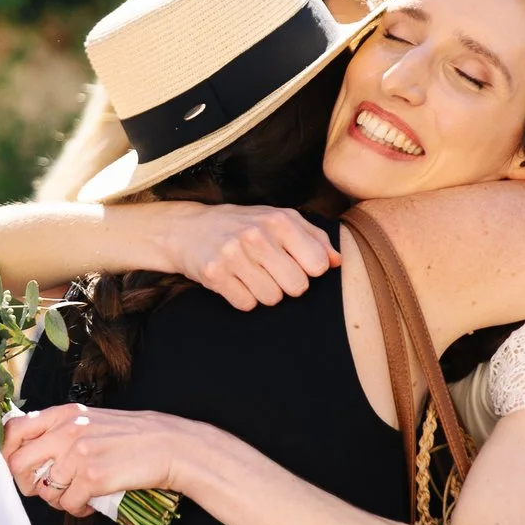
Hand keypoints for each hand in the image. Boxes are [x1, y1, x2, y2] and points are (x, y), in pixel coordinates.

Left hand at [2, 403, 210, 515]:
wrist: (169, 446)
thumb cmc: (131, 436)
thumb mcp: (90, 420)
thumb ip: (60, 430)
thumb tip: (29, 453)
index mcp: (64, 414)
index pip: (13, 429)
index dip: (7, 453)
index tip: (17, 468)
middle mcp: (66, 431)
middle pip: (18, 464)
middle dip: (26, 484)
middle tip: (44, 490)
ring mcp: (78, 454)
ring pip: (45, 490)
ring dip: (58, 500)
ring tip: (77, 496)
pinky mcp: (93, 477)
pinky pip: (67, 504)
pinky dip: (77, 509)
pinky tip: (90, 503)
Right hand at [156, 204, 335, 311]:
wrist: (186, 228)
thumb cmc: (241, 225)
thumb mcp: (278, 219)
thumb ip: (313, 237)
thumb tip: (338, 262)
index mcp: (279, 220)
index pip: (317, 265)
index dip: (308, 270)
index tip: (294, 263)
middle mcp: (257, 235)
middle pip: (297, 287)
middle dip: (286, 284)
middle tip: (270, 271)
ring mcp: (233, 255)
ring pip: (272, 299)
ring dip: (263, 292)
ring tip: (249, 274)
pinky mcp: (214, 274)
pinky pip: (246, 304)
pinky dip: (242, 297)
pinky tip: (234, 280)